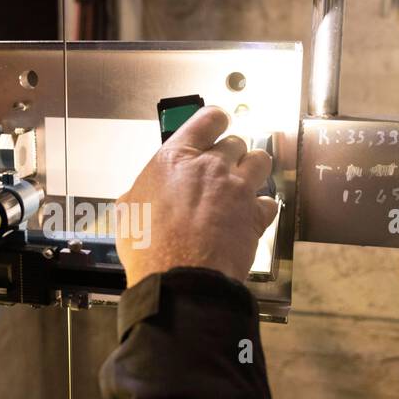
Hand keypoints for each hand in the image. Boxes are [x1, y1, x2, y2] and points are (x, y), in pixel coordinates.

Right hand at [116, 106, 278, 287]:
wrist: (179, 278)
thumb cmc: (150, 247)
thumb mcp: (128, 210)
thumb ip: (142, 191)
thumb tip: (142, 194)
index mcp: (176, 158)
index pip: (208, 119)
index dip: (215, 120)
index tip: (217, 124)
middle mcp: (211, 167)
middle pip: (236, 142)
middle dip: (231, 153)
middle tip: (222, 167)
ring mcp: (237, 190)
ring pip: (260, 162)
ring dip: (253, 170)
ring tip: (243, 183)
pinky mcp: (255, 216)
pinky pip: (269, 202)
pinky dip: (262, 208)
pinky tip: (249, 217)